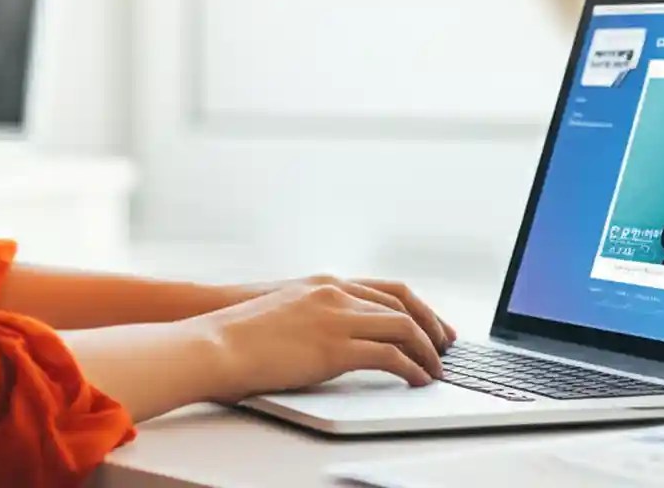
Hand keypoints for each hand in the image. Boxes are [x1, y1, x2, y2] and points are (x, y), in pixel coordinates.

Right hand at [234, 275, 456, 351]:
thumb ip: (315, 314)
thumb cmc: (240, 333)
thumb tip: (332, 336)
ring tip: (436, 370)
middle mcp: (338, 294)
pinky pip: (390, 356)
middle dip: (432, 328)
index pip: (390, 290)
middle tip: (446, 348)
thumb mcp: (285, 310)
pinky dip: (411, 369)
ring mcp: (338, 318)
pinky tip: (417, 380)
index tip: (435, 325)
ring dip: (426, 351)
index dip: (419, 308)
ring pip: (404, 328)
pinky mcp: (336, 348)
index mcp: (327, 285)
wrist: (217, 342)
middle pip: (404, 305)